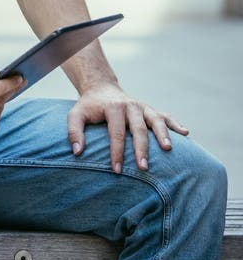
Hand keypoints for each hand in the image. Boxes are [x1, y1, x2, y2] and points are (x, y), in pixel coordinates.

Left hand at [67, 81, 189, 173]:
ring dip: (162, 134)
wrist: (102, 89)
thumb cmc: (89, 107)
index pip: (116, 132)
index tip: (116, 170)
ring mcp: (143, 107)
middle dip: (141, 148)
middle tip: (144, 167)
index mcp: (114, 108)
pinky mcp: (150, 109)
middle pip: (138, 128)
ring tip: (168, 149)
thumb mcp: (76, 115)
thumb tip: (77, 152)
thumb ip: (74, 131)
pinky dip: (175, 123)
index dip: (116, 152)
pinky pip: (165, 115)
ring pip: (155, 120)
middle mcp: (131, 106)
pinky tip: (186, 133)